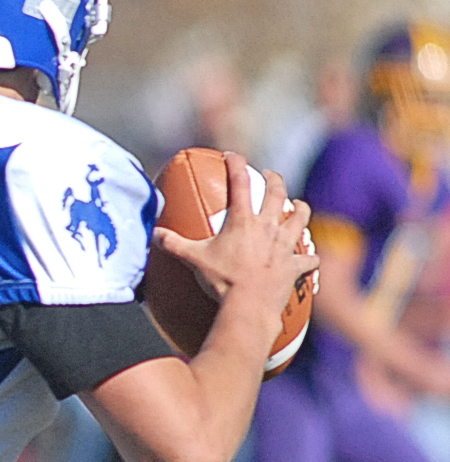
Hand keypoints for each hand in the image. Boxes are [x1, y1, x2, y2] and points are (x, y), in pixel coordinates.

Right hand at [152, 153, 318, 323]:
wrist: (249, 304)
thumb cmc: (221, 280)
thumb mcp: (193, 260)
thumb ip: (172, 244)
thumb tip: (152, 235)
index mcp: (243, 221)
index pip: (239, 183)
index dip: (235, 165)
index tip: (232, 156)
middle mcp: (268, 227)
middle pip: (278, 194)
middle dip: (274, 180)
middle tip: (270, 176)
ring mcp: (285, 245)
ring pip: (300, 218)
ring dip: (300, 209)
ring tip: (297, 205)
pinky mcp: (295, 266)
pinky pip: (308, 259)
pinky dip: (308, 257)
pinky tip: (308, 258)